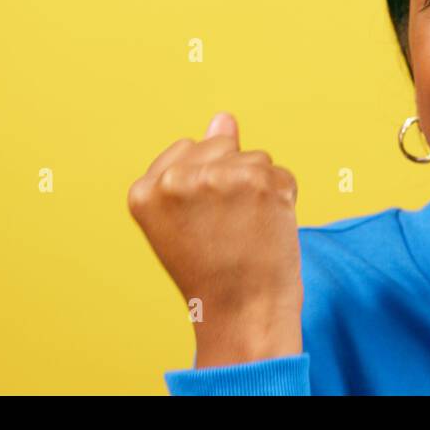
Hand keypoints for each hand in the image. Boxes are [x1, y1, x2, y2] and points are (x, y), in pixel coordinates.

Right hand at [127, 112, 303, 366]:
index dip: (205, 185)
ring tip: (247, 231)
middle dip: (233, 179)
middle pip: (221, 146)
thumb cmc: (214, 271)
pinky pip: (281, 174)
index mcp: (144, 189)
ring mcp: (218, 177)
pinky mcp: (259, 180)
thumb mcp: (186, 219)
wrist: (243, 312)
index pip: (187, 150)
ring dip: (260, 189)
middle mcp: (176, 179)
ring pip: (254, 157)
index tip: (206, 222)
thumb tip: (223, 118)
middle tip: (229, 229)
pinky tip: (269, 228)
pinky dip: (284, 198)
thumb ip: (196, 165)